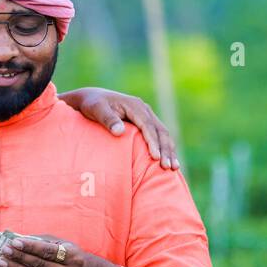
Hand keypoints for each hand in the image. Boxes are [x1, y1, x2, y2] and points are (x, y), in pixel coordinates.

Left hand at [0, 234, 87, 266]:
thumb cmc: (67, 257)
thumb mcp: (62, 245)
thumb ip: (43, 241)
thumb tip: (18, 240)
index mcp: (73, 257)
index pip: (48, 251)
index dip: (30, 246)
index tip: (14, 242)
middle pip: (39, 265)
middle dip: (19, 256)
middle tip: (4, 250)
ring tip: (1, 262)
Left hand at [57, 88, 178, 169]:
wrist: (92, 98)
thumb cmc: (93, 105)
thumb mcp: (96, 110)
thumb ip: (108, 119)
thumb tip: (119, 132)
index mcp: (135, 106)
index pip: (148, 126)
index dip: (153, 142)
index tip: (155, 157)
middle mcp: (144, 110)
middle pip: (160, 131)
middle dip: (166, 149)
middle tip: (168, 167)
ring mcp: (147, 116)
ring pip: (163, 134)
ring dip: (169, 150)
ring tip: (174, 168)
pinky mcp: (146, 123)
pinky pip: (159, 136)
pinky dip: (165, 148)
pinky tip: (169, 161)